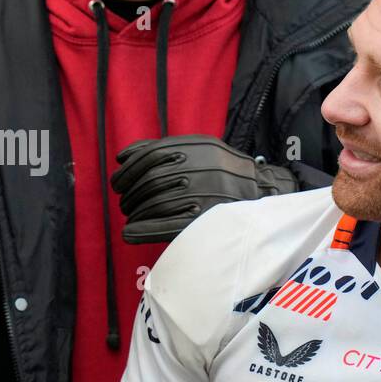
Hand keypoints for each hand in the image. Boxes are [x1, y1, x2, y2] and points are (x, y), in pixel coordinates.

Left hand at [110, 135, 298, 243]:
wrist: (263, 191)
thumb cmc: (221, 170)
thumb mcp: (199, 148)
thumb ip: (163, 149)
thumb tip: (122, 157)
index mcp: (197, 148)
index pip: (150, 156)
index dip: (128, 171)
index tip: (117, 182)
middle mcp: (201, 169)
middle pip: (150, 181)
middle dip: (130, 193)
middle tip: (124, 202)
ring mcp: (205, 194)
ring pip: (156, 203)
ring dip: (135, 211)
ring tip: (129, 215)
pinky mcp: (208, 219)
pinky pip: (168, 226)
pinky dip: (143, 230)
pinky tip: (129, 233)